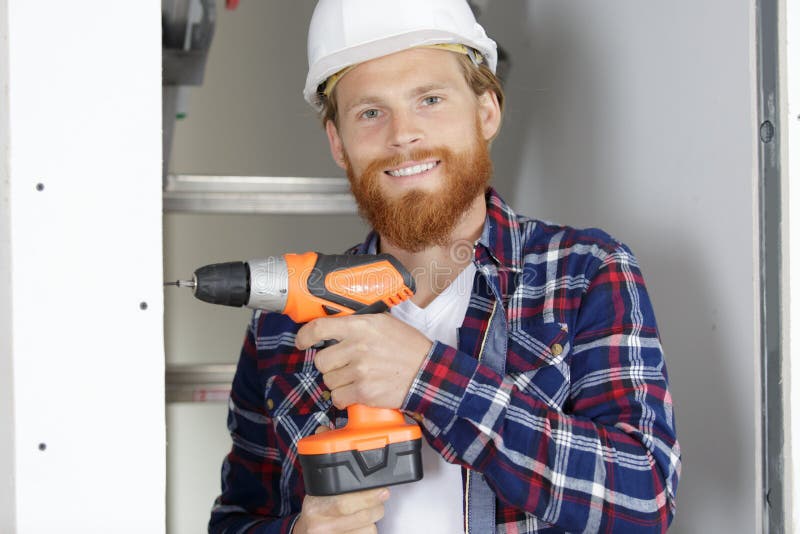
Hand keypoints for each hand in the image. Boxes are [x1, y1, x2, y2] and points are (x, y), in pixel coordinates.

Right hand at [293, 427, 389, 533]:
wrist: (306, 533)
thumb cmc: (317, 506)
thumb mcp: (316, 484)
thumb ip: (324, 456)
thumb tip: (324, 429)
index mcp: (315, 503)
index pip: (342, 502)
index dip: (366, 496)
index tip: (382, 489)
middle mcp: (321, 524)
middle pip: (362, 514)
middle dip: (376, 503)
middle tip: (382, 494)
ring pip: (369, 527)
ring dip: (374, 516)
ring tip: (368, 507)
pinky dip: (370, 529)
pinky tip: (362, 523)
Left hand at [295, 313, 432, 408]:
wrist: (427, 372)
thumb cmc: (408, 347)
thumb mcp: (384, 323)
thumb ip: (358, 324)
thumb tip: (334, 328)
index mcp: (361, 327)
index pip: (320, 327)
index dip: (305, 336)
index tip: (302, 342)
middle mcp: (357, 348)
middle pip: (321, 361)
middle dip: (330, 366)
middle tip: (345, 366)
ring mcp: (360, 371)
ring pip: (329, 381)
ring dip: (339, 383)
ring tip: (358, 378)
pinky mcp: (364, 392)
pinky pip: (338, 398)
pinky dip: (346, 398)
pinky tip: (359, 391)